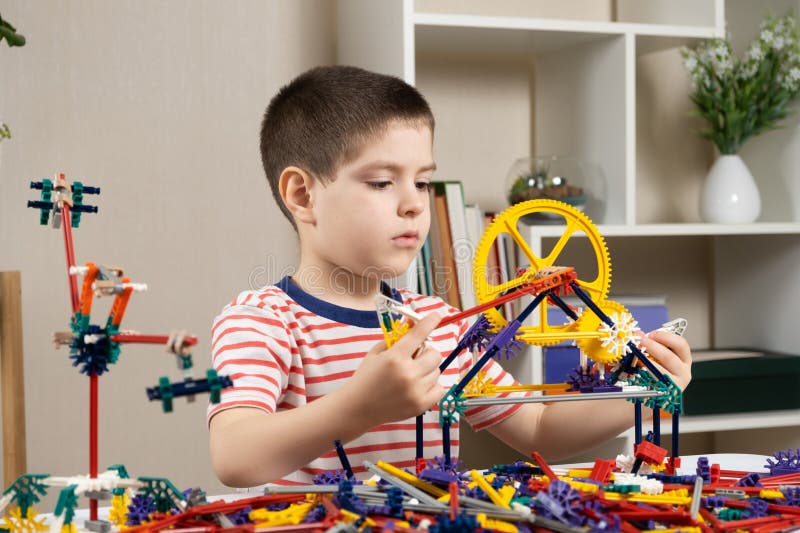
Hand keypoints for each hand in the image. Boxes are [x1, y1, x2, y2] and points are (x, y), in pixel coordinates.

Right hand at [342, 312, 444, 426]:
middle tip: (416, 356)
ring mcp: (416, 391)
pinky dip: (432, 386)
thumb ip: (396, 337)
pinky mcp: (420, 406)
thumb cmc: (366, 378)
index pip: (419, 334)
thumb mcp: (376, 353)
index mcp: (394, 357)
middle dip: (426, 352)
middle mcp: (407, 374)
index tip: (436, 315)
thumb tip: (413, 322)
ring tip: (412, 374)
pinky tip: (419, 386)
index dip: (429, 322)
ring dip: (427, 370)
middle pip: (434, 354)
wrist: (357, 408)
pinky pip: (440, 389)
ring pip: (437, 371)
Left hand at [637, 330, 691, 389]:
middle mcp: (684, 371)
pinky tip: (638, 369)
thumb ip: (651, 344)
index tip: (651, 334)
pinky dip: (645, 374)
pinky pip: (655, 383)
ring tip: (636, 354)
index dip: (665, 337)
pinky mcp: (666, 393)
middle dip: (653, 347)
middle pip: (670, 357)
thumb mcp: (659, 356)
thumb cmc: (658, 371)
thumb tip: (638, 334)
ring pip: (661, 371)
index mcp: (684, 359)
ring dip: (646, 360)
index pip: (681, 344)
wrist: (656, 393)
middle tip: (640, 341)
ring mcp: (676, 384)